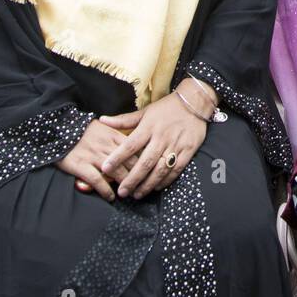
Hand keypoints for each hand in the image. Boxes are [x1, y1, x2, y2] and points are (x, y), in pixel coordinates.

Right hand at [55, 119, 137, 201]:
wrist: (58, 127)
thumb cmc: (81, 129)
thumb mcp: (102, 127)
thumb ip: (116, 136)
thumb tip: (131, 146)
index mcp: (113, 135)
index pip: (136, 150)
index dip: (144, 163)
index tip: (149, 172)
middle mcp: (107, 145)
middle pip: (130, 163)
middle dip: (139, 177)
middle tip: (143, 187)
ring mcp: (94, 156)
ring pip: (118, 172)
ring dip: (126, 185)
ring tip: (130, 194)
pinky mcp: (81, 165)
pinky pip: (98, 180)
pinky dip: (106, 190)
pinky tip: (110, 197)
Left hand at [98, 84, 211, 198]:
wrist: (195, 101)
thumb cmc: (166, 108)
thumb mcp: (145, 111)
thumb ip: (123, 120)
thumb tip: (102, 120)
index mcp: (149, 127)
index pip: (130, 145)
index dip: (117, 157)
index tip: (105, 168)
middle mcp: (161, 137)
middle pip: (145, 162)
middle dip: (132, 179)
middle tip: (122, 192)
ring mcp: (176, 145)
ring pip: (160, 169)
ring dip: (148, 184)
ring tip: (137, 194)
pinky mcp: (188, 150)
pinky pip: (176, 169)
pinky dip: (166, 180)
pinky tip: (156, 187)